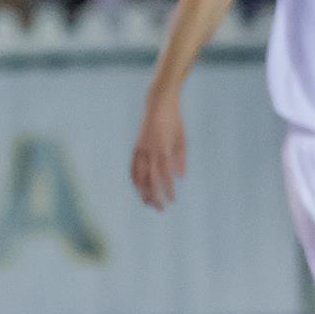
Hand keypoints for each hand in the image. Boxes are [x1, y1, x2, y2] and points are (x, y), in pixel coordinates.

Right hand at [130, 93, 185, 209]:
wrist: (158, 104)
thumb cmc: (174, 121)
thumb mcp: (182, 139)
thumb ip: (180, 159)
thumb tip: (179, 178)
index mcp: (162, 149)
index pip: (164, 176)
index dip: (168, 190)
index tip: (172, 201)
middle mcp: (149, 151)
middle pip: (149, 180)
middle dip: (154, 196)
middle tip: (160, 209)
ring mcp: (140, 149)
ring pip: (138, 176)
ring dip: (142, 191)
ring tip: (148, 204)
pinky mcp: (136, 148)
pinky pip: (132, 168)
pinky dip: (135, 180)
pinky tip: (138, 189)